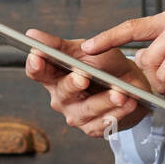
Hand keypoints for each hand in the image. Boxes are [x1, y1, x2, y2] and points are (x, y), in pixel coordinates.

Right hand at [24, 28, 154, 138]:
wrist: (132, 84)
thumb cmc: (105, 65)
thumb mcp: (84, 50)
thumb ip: (59, 45)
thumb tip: (32, 34)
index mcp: (54, 76)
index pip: (37, 71)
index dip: (35, 65)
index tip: (37, 55)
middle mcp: (61, 98)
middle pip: (62, 92)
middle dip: (73, 84)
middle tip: (82, 77)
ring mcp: (76, 115)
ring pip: (87, 110)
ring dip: (104, 101)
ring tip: (119, 93)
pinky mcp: (94, 128)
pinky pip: (104, 123)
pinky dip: (118, 112)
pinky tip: (129, 103)